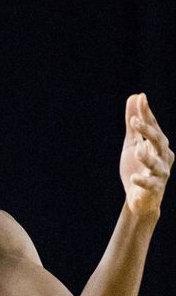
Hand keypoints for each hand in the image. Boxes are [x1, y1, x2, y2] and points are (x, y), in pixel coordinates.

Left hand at [120, 93, 171, 217]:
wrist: (140, 199)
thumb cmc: (138, 168)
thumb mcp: (133, 144)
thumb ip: (133, 125)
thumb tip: (135, 97)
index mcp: (159, 145)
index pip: (153, 126)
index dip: (147, 114)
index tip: (141, 98)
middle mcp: (163, 157)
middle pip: (158, 141)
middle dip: (148, 131)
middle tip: (134, 121)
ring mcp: (160, 173)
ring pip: (156, 164)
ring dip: (147, 157)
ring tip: (137, 150)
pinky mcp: (154, 189)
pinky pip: (150, 184)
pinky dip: (142, 180)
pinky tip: (134, 177)